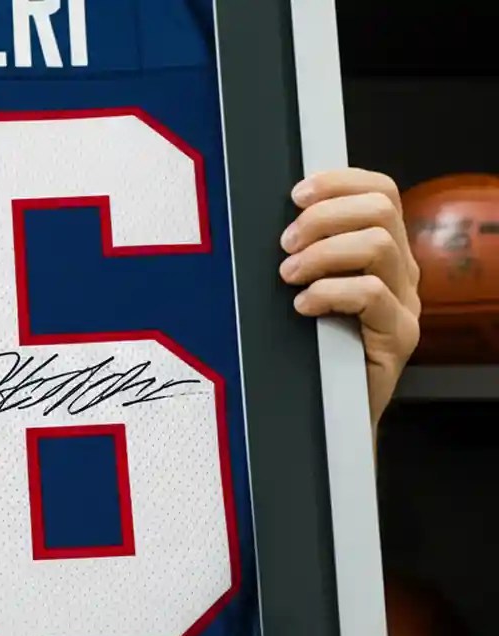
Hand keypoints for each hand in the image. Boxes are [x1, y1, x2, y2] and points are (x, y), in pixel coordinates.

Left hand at [279, 168, 421, 427]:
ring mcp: (404, 304)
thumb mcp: (302, 288)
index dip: (338, 183)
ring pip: (378, 245)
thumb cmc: (306, 347)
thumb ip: (301, 253)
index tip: (295, 196)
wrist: (325, 413)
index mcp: (380, 251)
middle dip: (324, 217)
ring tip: (289, 277)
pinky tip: (304, 307)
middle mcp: (399, 272)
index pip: (379, 192)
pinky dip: (330, 292)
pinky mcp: (399, 337)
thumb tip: (270, 219)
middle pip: (381, 210)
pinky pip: (371, 294)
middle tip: (286, 245)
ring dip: (323, 253)